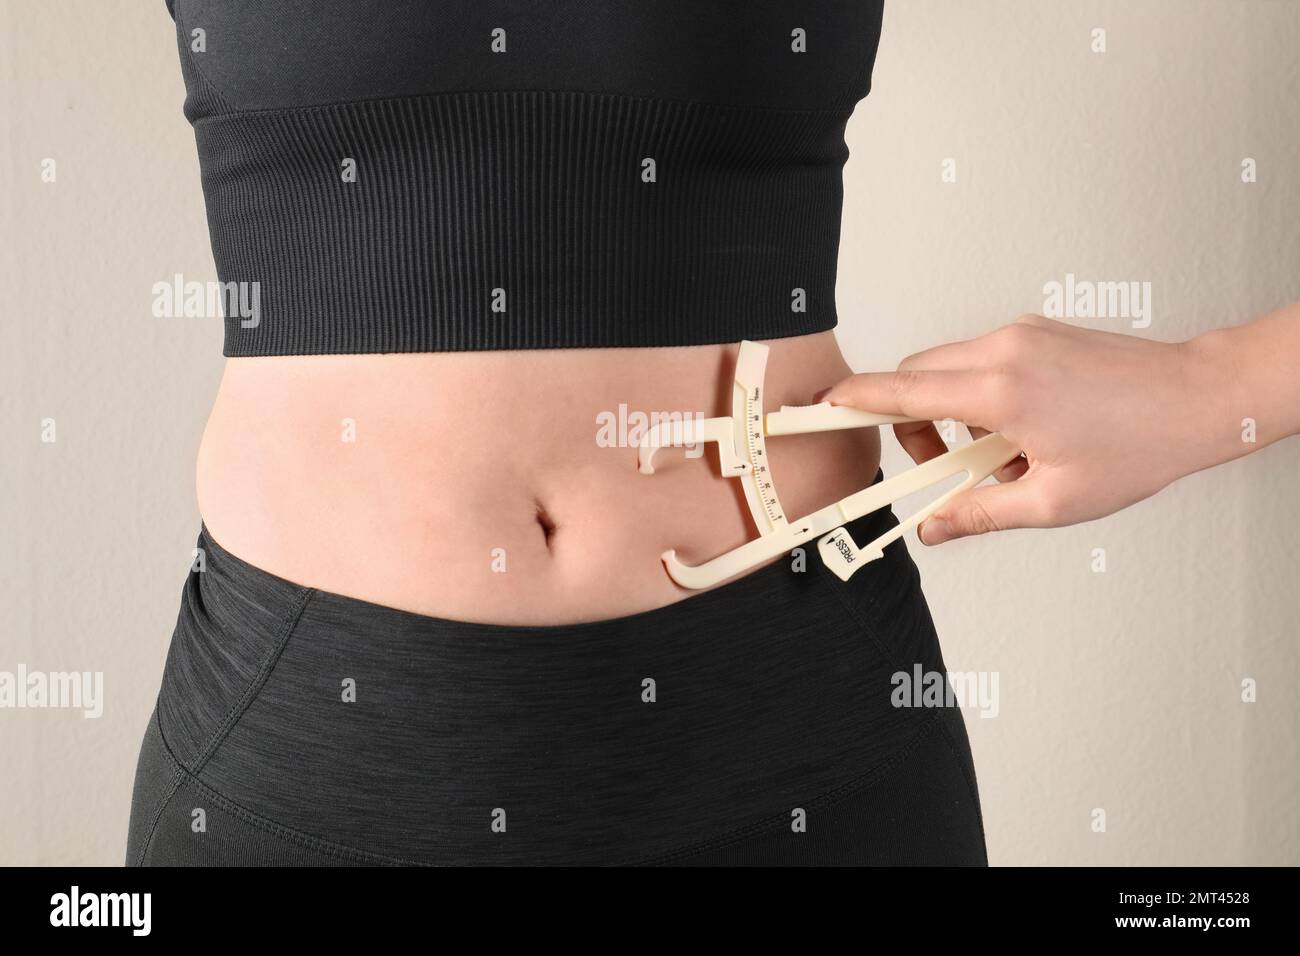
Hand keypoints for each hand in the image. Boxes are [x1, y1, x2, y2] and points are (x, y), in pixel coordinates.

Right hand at [824, 315, 1232, 544]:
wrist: (1198, 399)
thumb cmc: (1140, 445)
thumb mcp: (1053, 500)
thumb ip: (980, 513)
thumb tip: (934, 528)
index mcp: (1003, 391)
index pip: (901, 388)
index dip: (852, 399)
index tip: (821, 408)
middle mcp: (1005, 350)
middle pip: (916, 375)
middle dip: (911, 422)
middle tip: (944, 467)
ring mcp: (1021, 335)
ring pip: (948, 370)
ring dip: (952, 413)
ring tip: (1000, 455)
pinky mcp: (1035, 333)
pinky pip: (982, 363)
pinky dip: (982, 398)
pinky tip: (1023, 432)